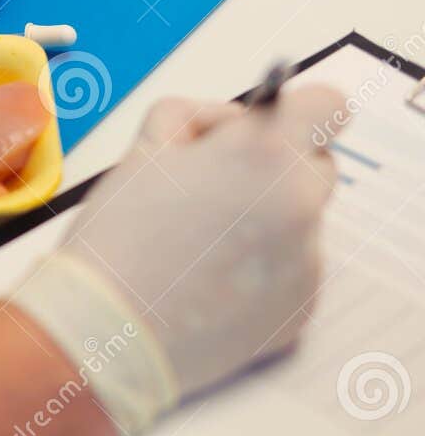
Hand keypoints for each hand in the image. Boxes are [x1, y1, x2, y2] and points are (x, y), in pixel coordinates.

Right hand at [10, 87, 343, 435]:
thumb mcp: (144, 149)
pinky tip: (209, 280)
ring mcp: (306, 264)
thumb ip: (197, 118)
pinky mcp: (300, 310)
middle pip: (315, 165)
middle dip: (273, 167)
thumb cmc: (118, 237)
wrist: (110, 329)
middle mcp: (301, 207)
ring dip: (265, 221)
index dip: (295, 111)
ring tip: (199, 244)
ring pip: (300, 222)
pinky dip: (261, 270)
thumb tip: (227, 126)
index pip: (327, 106)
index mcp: (264, 156)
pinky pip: (292, 271)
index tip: (267, 127)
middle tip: (213, 186)